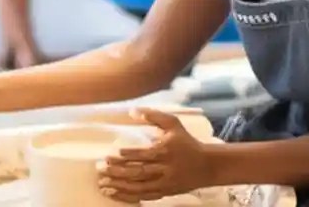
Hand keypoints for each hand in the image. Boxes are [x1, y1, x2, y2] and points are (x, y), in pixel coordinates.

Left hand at [98, 109, 217, 202]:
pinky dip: (128, 196)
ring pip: (139, 187)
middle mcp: (165, 169)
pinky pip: (144, 197)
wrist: (207, 165)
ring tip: (103, 184)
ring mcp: (165, 183)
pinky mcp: (165, 193)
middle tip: (101, 169)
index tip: (111, 154)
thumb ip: (153, 116)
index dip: (127, 155)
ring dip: (120, 186)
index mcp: (166, 151)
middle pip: (139, 172)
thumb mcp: (173, 124)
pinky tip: (115, 194)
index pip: (144, 155)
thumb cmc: (187, 142)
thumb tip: (132, 111)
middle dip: (118, 172)